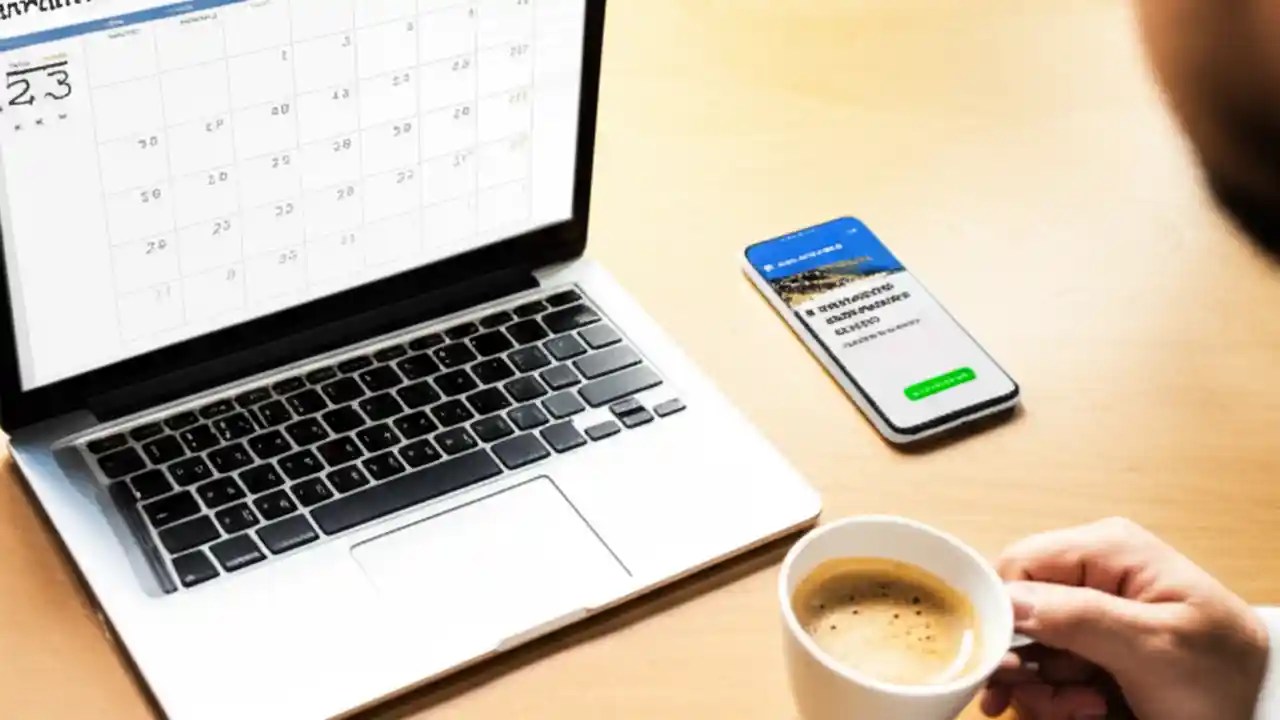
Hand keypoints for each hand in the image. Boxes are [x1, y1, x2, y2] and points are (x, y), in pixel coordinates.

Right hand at [980, 518, 1268, 719]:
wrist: (1256, 717)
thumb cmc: (1222, 677)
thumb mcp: (1155, 648)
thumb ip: (1080, 617)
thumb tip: (1007, 598)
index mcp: (1109, 548)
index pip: (1020, 565)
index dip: (1004, 614)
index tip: (1012, 666)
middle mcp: (1092, 572)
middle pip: (1018, 610)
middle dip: (1030, 663)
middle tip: (1059, 701)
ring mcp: (1091, 610)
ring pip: (1027, 646)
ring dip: (1045, 688)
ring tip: (1088, 710)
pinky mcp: (1090, 644)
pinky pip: (1047, 667)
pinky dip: (1057, 695)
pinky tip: (1090, 708)